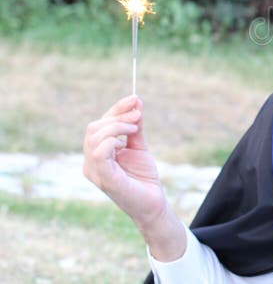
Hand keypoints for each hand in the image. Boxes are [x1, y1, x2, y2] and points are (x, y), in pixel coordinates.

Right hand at [83, 95, 165, 225]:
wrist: (153, 203)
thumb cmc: (143, 177)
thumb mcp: (139, 146)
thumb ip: (135, 127)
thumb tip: (136, 102)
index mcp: (96, 154)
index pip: (99, 125)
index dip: (116, 109)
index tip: (134, 98)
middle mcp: (90, 162)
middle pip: (94, 128)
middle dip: (117, 116)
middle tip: (138, 115)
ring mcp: (94, 171)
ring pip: (94, 137)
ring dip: (117, 126)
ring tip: (135, 127)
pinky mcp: (104, 178)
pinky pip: (99, 153)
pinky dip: (112, 141)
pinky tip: (125, 142)